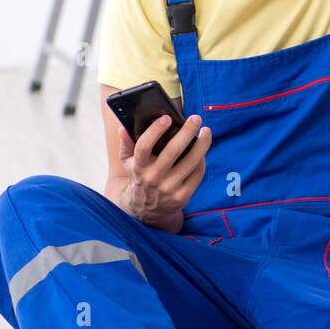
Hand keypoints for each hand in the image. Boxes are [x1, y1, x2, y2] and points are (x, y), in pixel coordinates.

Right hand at [116, 113, 211, 232]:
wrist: (144, 210)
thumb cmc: (139, 177)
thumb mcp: (128, 163)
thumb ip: (126, 144)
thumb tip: (123, 128)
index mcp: (138, 166)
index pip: (144, 146)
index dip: (155, 130)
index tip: (167, 118)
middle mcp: (153, 178)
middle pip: (173, 151)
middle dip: (187, 131)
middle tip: (196, 119)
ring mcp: (168, 188)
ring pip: (191, 162)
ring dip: (202, 144)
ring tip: (206, 131)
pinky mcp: (182, 197)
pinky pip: (197, 174)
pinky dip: (202, 160)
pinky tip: (203, 150)